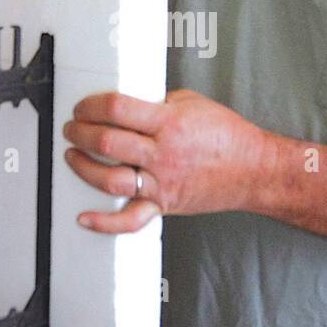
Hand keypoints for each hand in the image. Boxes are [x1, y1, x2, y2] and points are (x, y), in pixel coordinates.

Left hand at [62, 89, 269, 233]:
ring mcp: (162, 183)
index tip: (82, 106)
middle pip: (107, 143)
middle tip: (72, 128)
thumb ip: (158, 104)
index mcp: (169, 122)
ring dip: (82, 167)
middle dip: (79, 133)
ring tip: (72, 156)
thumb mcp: (191, 103)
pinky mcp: (164, 205)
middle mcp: (163, 154)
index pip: (117, 109)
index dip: (91, 105)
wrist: (254, 169)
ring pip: (110, 180)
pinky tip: (84, 217)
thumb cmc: (226, 135)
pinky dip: (104, 223)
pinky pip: (130, 221)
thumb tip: (127, 105)